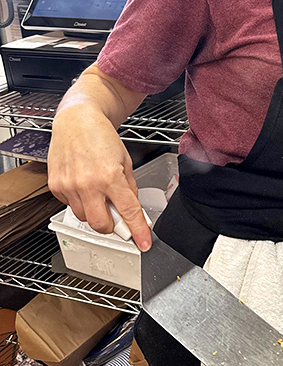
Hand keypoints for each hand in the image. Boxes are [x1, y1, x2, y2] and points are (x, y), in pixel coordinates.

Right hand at [48, 107, 151, 250]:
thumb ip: (130, 188)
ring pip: (84, 218)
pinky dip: (80, 202)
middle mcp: (88, 184)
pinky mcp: (56, 186)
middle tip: (116, 214)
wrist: (77, 121)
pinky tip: (84, 185)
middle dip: (111, 225)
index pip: (128, 212)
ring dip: (95, 212)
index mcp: (110, 176)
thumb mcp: (126, 161)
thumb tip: (134, 212)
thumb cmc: (102, 137)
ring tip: (98, 192)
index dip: (138, 231)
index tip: (143, 243)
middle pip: (101, 225)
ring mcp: (69, 186)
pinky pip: (70, 206)